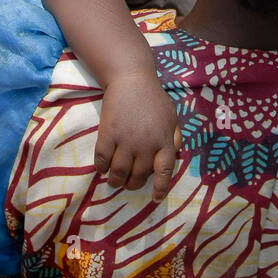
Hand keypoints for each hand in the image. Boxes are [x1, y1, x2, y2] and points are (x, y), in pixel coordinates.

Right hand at [94, 72, 181, 200]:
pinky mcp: (108, 134)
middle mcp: (146, 144)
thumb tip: (175, 157)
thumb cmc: (153, 99)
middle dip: (133, 184)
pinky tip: (102, 168)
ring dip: (116, 181)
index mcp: (164, 141)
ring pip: (119, 172)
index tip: (155, 198)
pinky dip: (101, 168)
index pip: (164, 172)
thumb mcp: (172, 118)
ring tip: (114, 182)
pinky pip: (102, 159)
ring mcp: (126, 140)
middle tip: (129, 184)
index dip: (160, 188)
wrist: (131, 79)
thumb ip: (175, 139)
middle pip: (139, 175)